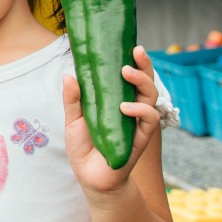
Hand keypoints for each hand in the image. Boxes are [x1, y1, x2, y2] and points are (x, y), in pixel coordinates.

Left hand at [63, 46, 161, 196]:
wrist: (90, 177)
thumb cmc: (84, 147)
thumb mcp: (72, 120)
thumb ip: (73, 99)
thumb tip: (69, 74)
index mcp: (115, 100)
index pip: (128, 77)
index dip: (132, 61)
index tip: (128, 44)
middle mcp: (130, 108)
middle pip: (145, 81)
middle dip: (143, 64)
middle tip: (134, 51)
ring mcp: (137, 122)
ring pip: (151, 95)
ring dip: (141, 80)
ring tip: (125, 72)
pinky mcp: (141, 137)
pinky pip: (149, 119)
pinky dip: (140, 109)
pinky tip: (124, 107)